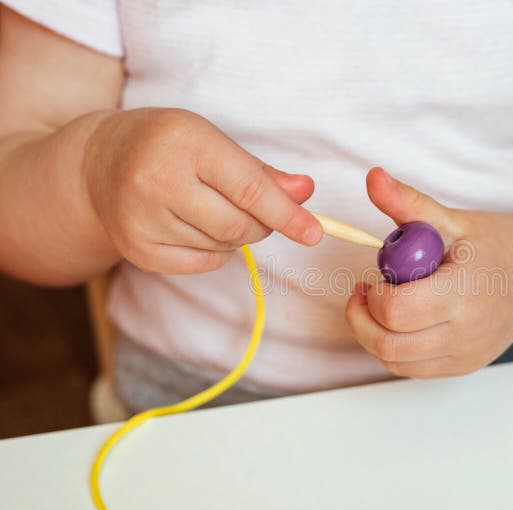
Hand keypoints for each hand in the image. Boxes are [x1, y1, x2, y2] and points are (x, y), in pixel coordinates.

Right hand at [83, 108, 321, 272]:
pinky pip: (201, 264)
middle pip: (239, 226)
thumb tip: (304, 191)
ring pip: (222, 247)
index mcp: (186, 143)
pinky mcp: (136, 249)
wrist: (98, 161)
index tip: (315, 233)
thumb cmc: (168, 146)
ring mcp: (142, 219)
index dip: (288, 215)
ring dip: (234, 235)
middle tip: (257, 210)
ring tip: (211, 207)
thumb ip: (261, 172)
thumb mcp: (213, 142)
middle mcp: (157, 181)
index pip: (250, 190)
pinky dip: (213, 252)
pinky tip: (193, 225)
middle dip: (262, 225)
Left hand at [346, 168, 512, 377]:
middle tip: (363, 294)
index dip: (373, 296)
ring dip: (374, 335)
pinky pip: (412, 369)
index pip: (397, 311)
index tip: (372, 277)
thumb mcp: (453, 220)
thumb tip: (373, 177)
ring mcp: (467, 354)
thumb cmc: (497, 244)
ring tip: (382, 306)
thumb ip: (409, 202)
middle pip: (390, 344)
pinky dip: (394, 349)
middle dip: (363, 319)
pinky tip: (400, 323)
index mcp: (466, 292)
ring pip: (396, 362)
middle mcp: (469, 332)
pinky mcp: (465, 366)